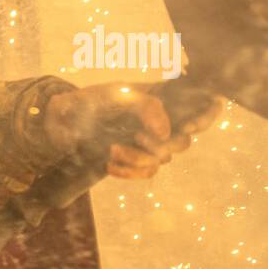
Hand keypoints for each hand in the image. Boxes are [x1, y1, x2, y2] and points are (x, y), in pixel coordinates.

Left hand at [43, 82, 223, 179]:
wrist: (60, 121)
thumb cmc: (90, 100)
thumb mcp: (118, 95)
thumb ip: (147, 107)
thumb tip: (167, 133)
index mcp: (163, 99)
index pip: (202, 105)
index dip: (207, 115)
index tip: (191, 125)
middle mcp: (160, 122)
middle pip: (183, 142)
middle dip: (160, 144)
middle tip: (136, 137)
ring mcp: (147, 143)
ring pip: (161, 160)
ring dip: (137, 159)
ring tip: (112, 150)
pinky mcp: (133, 160)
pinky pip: (146, 173)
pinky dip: (129, 172)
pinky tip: (110, 165)